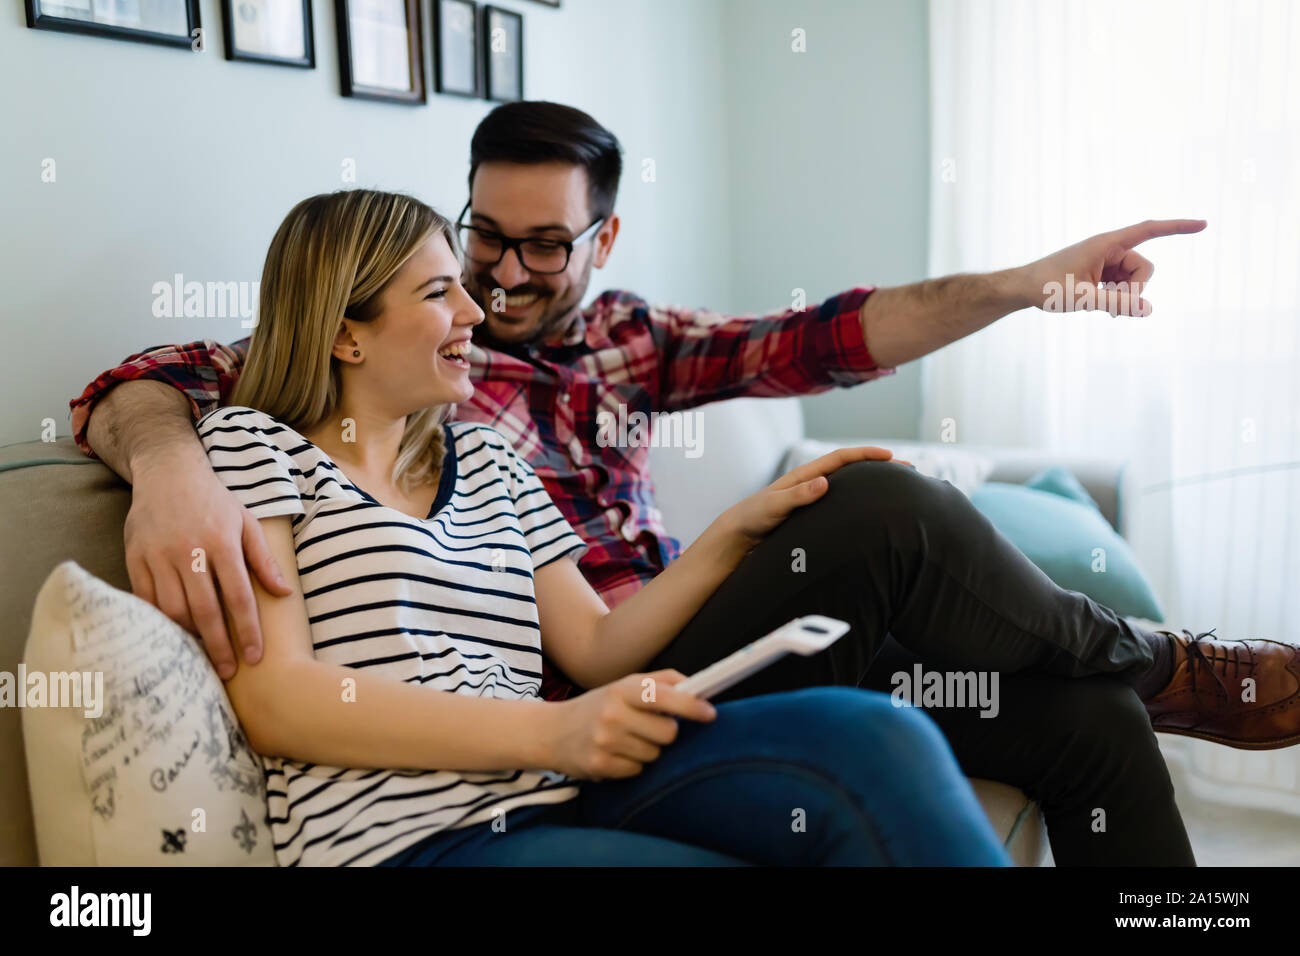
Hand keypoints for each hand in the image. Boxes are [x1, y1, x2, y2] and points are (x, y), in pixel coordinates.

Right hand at [126, 458, 290, 678]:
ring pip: (173, 609)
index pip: (239, 597)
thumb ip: (264, 560)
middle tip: (228, 671)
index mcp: (222, 543)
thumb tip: (285, 593)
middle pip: (205, 610)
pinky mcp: (135, 558)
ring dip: (189, 636)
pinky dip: (159, 621)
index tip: (255, 657)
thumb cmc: (214, 501)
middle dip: (218, 645)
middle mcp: (189, 551)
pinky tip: (173, 635)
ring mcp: (159, 555)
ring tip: (202, 655)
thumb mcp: (247, 522)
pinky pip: (145, 599)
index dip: (247, 631)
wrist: (168, 472)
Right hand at [544, 670, 715, 779]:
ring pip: (654, 754)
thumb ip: (660, 681)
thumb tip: (696, 685)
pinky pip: (637, 771)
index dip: (691, 705)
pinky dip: (631, 765)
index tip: (710, 713)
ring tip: (625, 740)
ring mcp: (604, 741)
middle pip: (668, 733)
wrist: (550, 732)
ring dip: (647, 749)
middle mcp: (612, 713)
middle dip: (665, 732)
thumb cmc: (597, 706)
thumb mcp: (623, 685)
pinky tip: (614, 754)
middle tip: (647, 727)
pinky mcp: (599, 766)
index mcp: (621, 689)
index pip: (663, 695)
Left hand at [719, 445, 898, 546]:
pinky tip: (874, 517)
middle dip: (880, 468)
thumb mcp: (774, 506)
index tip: (891, 457)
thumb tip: (825, 482)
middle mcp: (811, 484)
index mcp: (805, 476)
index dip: (867, 455)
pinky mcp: (813, 517)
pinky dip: (861, 505)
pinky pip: (843, 506)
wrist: (737, 537)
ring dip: (874, 486)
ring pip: (850, 488)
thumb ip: (798, 495)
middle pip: (852, 470)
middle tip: (909, 471)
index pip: (841, 459)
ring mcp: (813, 500)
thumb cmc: (753, 519)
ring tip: (900, 491)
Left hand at [1023, 218, 1206, 316]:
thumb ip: (1116, 304)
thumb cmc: (1046, 288)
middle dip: (1135, 289)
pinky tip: (1101, 306)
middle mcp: (1109, 249)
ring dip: (1124, 296)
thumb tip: (1148, 310)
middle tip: (1111, 304)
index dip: (1177, 228)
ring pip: (1135, 281)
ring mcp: (1106, 261)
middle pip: (1144, 269)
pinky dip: (1118, 298)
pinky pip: (1123, 286)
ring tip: (1098, 305)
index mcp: (1106, 243)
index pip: (1149, 230)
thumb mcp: (1083, 298)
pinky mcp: (1101, 273)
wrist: (1022, 288)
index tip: (1202, 225)